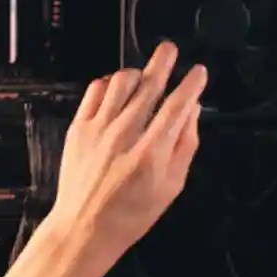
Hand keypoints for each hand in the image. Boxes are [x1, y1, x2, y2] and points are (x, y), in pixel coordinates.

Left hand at [45, 41, 206, 270]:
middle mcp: (124, 135)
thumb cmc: (132, 214)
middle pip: (148, 85)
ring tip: (144, 75)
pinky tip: (116, 89)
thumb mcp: (171, 187)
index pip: (177, 106)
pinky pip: (94, 91)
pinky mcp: (78, 128)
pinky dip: (109, 83)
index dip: (191, 84)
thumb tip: (192, 111)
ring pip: (120, 82)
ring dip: (136, 72)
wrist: (84, 227)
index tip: (198, 72)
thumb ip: (185, 146)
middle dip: (163, 61)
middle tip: (170, 49)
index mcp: (152, 153)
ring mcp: (98, 129)